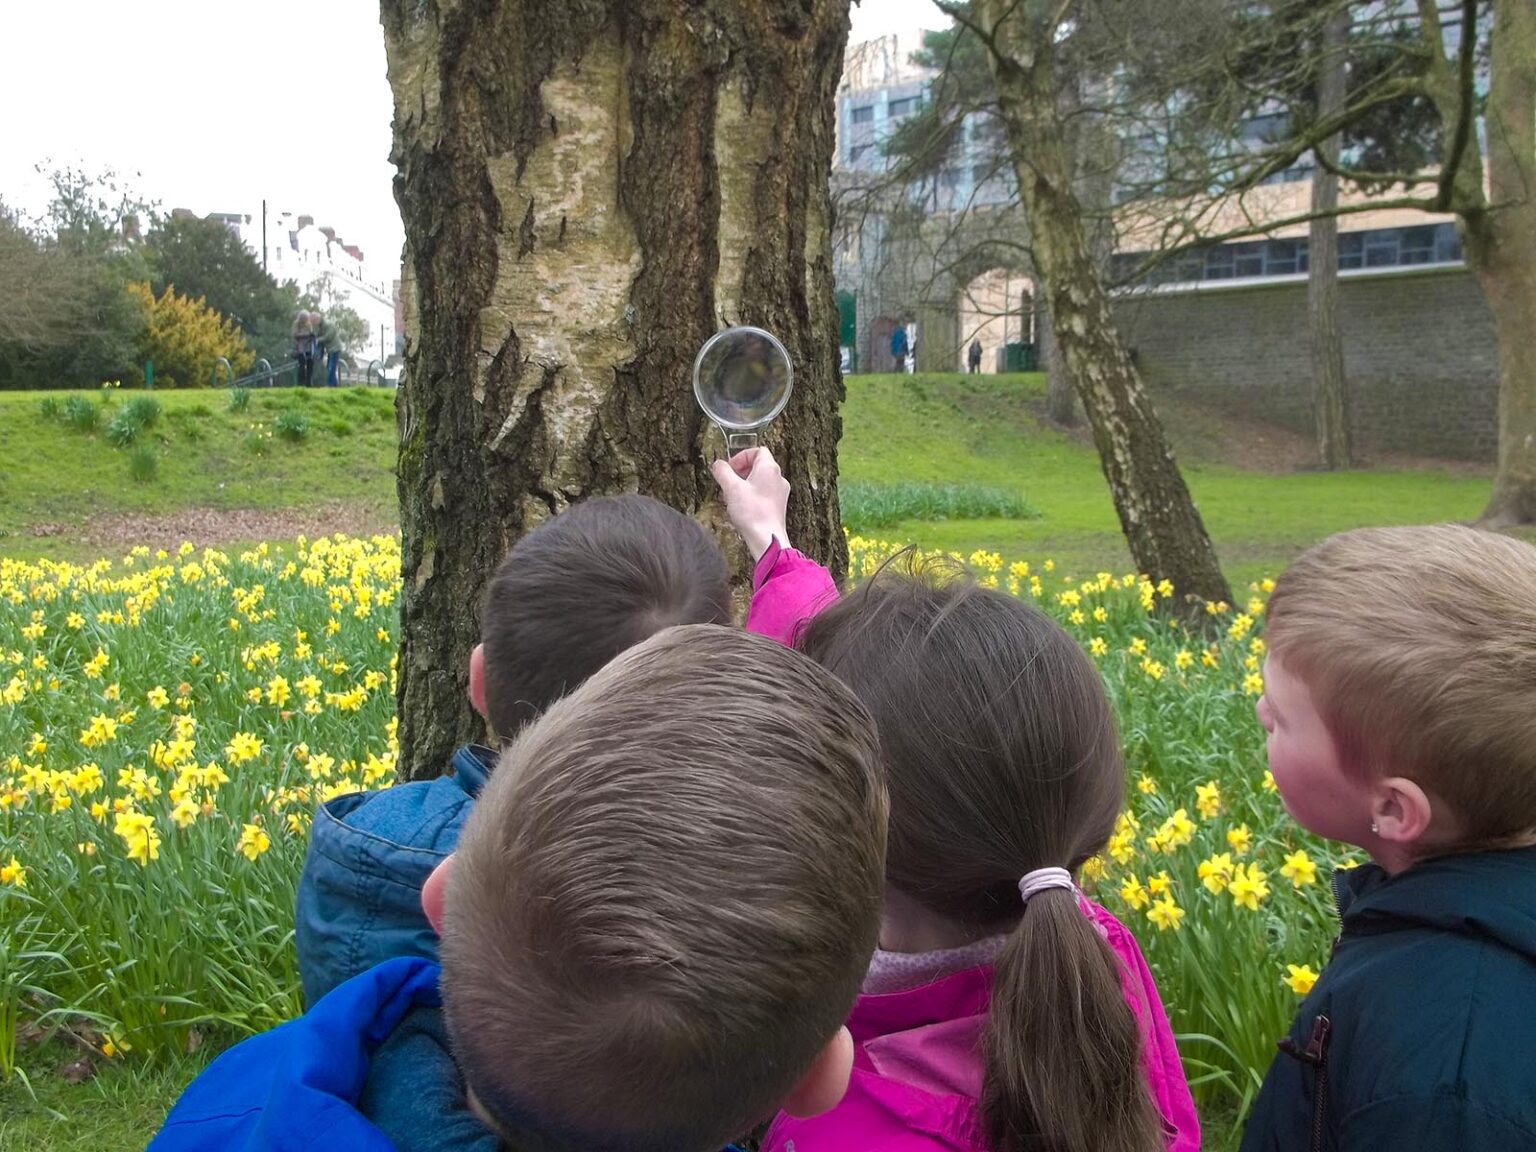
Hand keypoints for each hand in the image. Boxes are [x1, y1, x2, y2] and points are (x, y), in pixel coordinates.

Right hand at [710, 447, 790, 561]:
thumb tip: (717, 464)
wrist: (766, 537)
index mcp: (769, 468)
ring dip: (743, 484)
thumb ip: (722, 472)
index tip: (730, 467)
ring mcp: (780, 492)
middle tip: (728, 481)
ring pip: (759, 480)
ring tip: (731, 496)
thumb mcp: (731, 487)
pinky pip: (763, 493)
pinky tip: (740, 507)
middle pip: (758, 466)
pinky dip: (751, 495)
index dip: (741, 456)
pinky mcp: (777, 505)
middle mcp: (778, 478)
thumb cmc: (752, 512)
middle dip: (740, 472)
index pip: (758, 450)